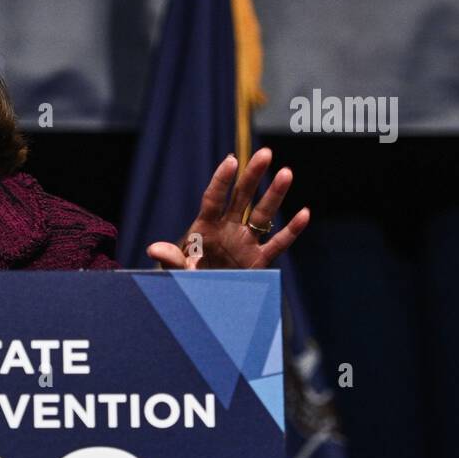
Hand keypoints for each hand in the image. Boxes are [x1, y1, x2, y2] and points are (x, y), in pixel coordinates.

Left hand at [146, 147, 309, 269]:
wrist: (203, 304)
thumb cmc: (186, 282)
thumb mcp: (177, 272)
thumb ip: (171, 259)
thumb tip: (154, 248)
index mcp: (204, 228)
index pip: (214, 199)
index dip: (222, 180)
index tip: (231, 160)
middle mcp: (227, 230)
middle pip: (242, 198)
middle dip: (253, 176)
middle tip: (265, 154)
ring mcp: (245, 243)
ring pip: (263, 215)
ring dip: (275, 195)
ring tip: (287, 172)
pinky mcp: (259, 261)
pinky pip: (278, 244)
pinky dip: (291, 230)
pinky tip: (304, 213)